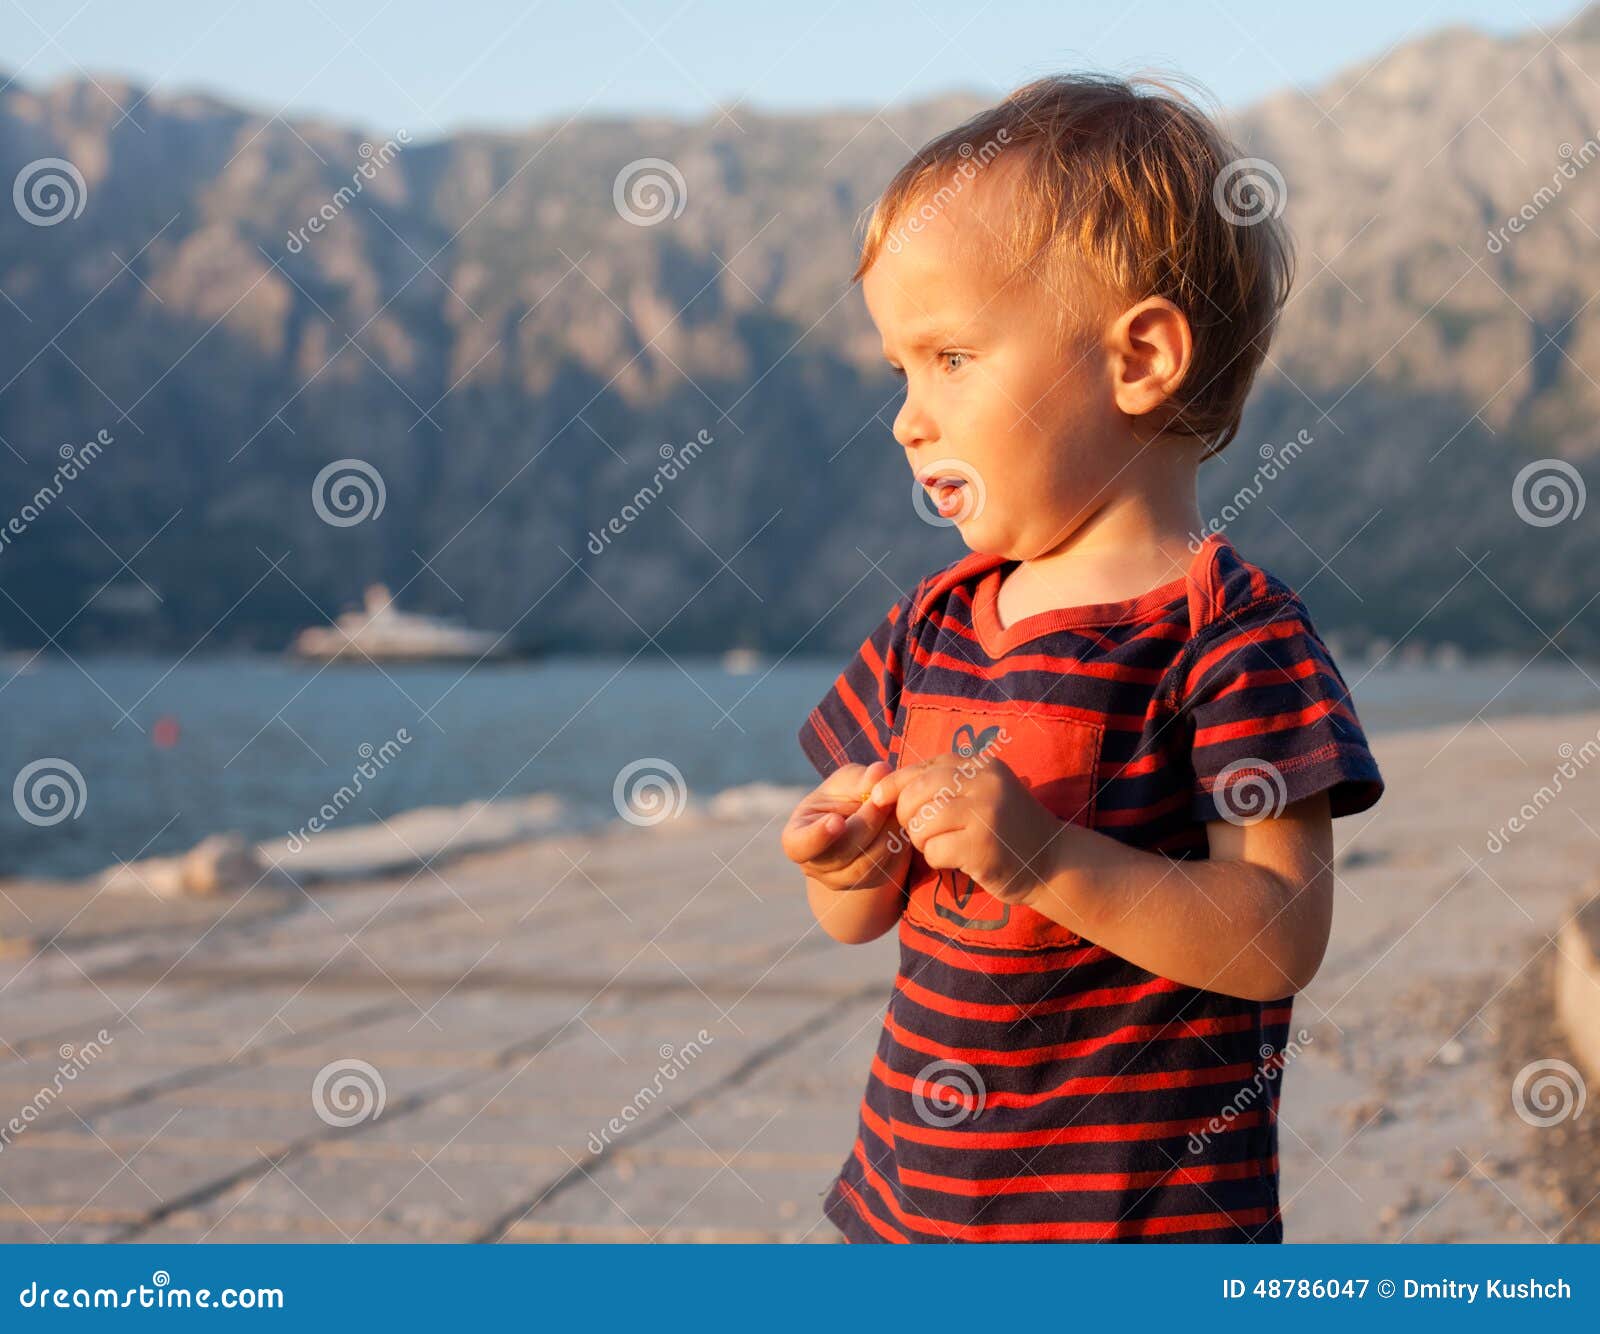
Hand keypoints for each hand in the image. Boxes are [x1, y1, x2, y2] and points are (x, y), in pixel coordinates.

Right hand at [782, 760, 911, 893]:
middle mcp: (815, 866)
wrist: (858, 821)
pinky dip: (897, 844)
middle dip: (868, 822)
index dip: (817, 836)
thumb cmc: (843, 797)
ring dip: (887, 832)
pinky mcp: (869, 883)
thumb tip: (880, 772)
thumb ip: (861, 778)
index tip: (836, 820)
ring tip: (896, 806)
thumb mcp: (846, 782)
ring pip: (869, 863)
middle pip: (843, 852)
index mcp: (797, 837)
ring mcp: (842, 880)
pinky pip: (887, 867)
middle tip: (884, 799)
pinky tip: (901, 823)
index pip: (800, 845)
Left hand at [868, 755, 1063, 905]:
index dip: (895, 783)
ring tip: (941, 845)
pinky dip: (936, 859)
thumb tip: (885, 786)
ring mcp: (985, 813)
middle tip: (921, 831)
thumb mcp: (981, 794)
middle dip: (906, 816)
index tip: (880, 798)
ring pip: (921, 823)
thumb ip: (943, 784)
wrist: (1052, 862)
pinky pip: (934, 851)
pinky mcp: (982, 846)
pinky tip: (956, 861)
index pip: (923, 768)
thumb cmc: (1005, 829)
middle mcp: (984, 782)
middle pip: (916, 794)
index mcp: (980, 765)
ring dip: (921, 840)